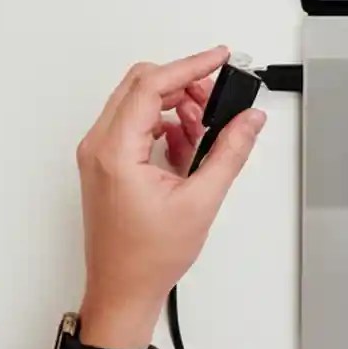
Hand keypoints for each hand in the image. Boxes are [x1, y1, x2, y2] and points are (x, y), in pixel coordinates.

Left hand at [74, 47, 265, 348]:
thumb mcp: (202, 200)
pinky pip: (135, 124)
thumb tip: (249, 120)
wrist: (122, 290)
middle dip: (184, 85)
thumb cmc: (147, 257)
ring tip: (204, 132)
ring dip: (175, 106)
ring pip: (138, 103)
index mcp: (115, 151)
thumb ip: (230, 152)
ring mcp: (98, 154)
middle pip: (141, 85)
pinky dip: (164, 125)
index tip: (220, 58)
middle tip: (217, 99)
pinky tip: (188, 148)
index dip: (191, 66)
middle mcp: (99, 146)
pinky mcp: (106, 163)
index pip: (151, 86)